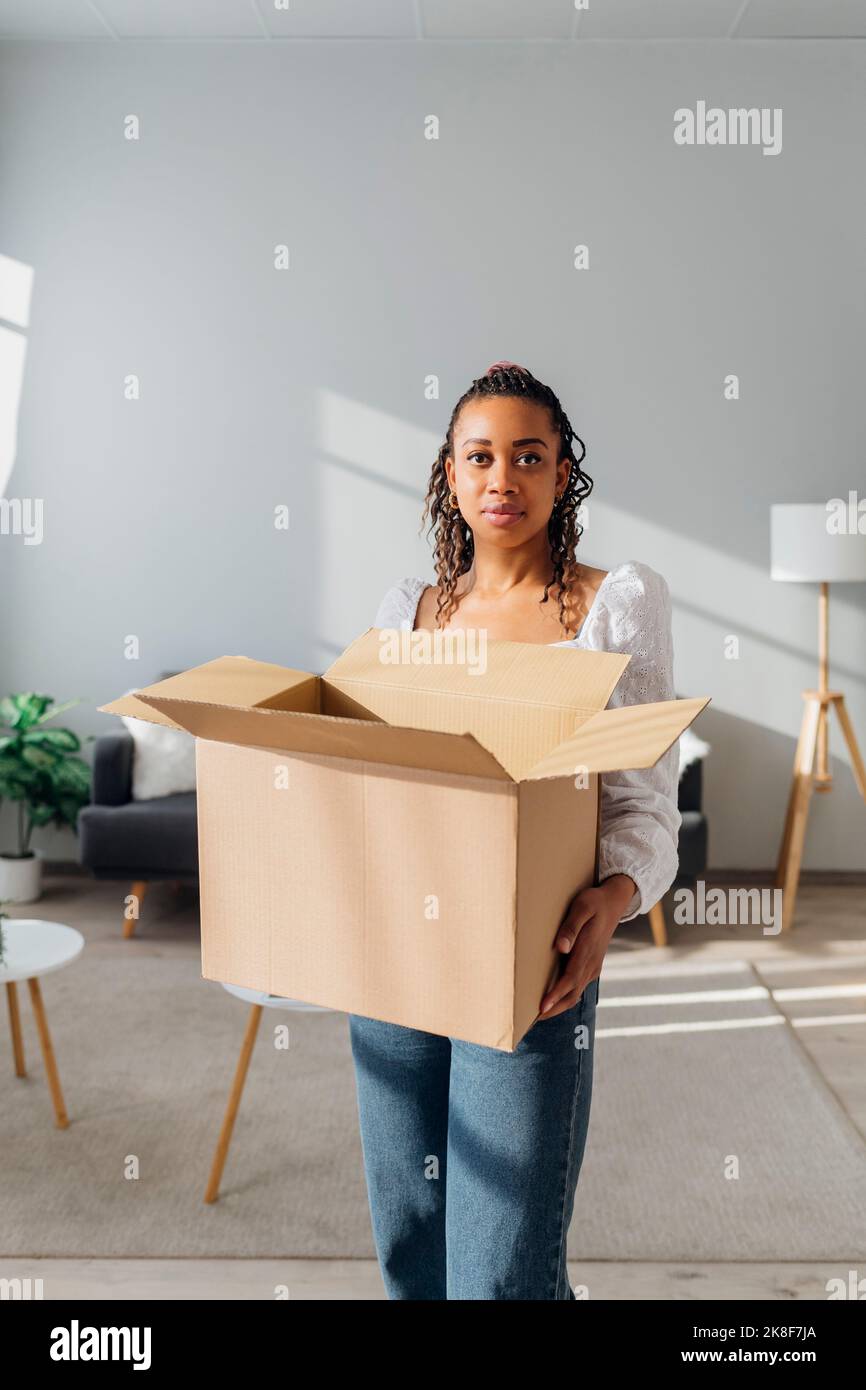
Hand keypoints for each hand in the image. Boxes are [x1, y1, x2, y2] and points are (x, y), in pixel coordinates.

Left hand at [537, 875, 636, 1019]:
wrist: (614, 903)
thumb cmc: (594, 902)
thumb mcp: (582, 908)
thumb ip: (571, 927)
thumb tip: (561, 947)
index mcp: (587, 950)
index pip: (570, 979)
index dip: (556, 995)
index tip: (542, 1007)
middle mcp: (591, 963)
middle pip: (573, 993)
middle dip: (555, 1008)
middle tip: (533, 1019)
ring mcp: (593, 966)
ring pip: (576, 993)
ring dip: (559, 1005)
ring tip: (540, 1014)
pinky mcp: (592, 966)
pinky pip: (578, 986)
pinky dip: (566, 996)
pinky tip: (553, 998)